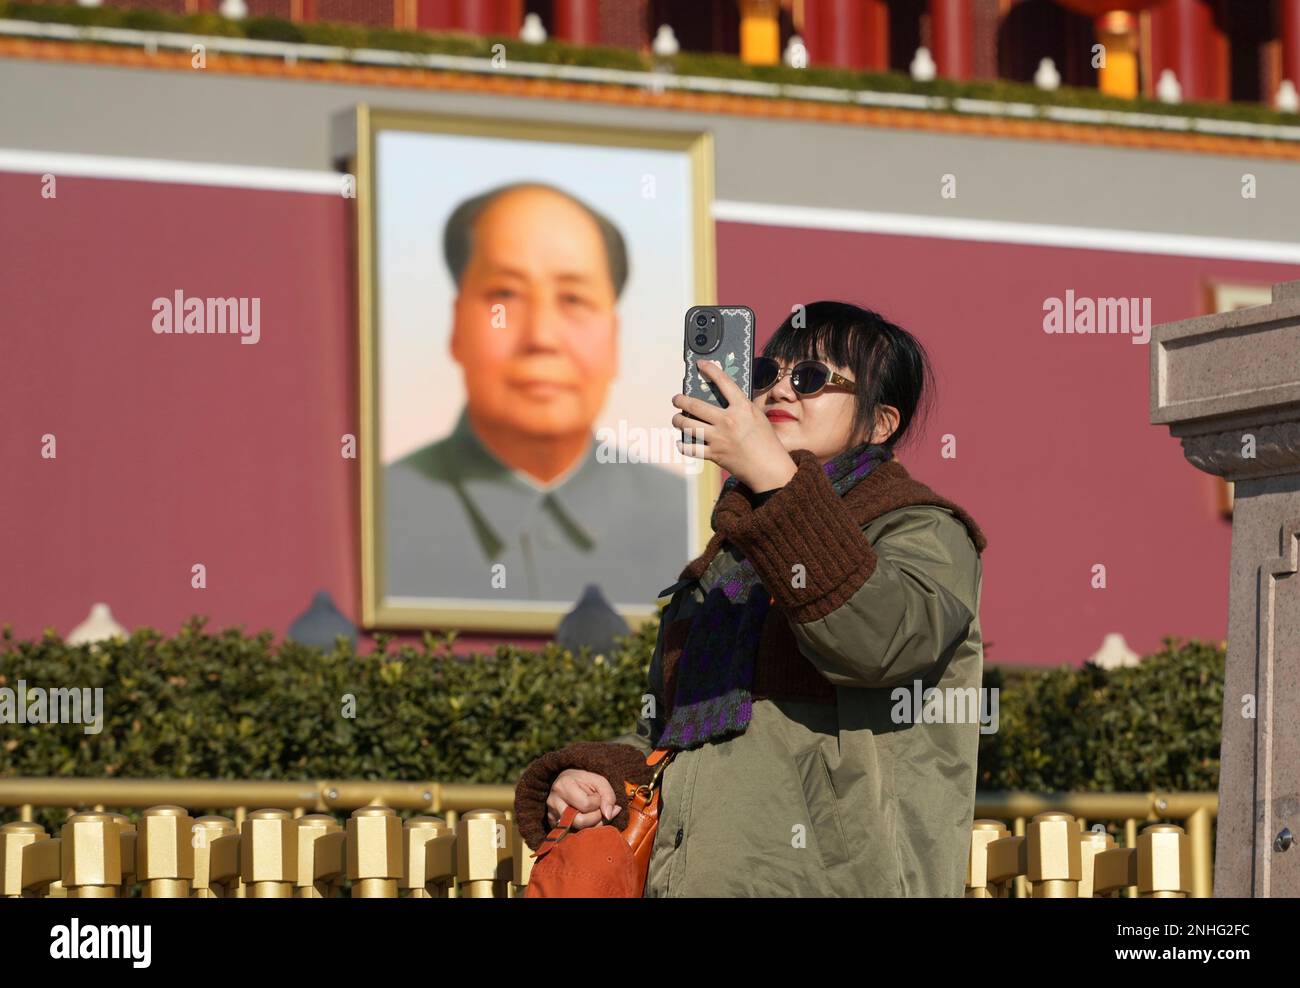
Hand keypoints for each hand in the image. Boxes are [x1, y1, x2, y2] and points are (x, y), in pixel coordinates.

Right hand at [546, 768, 621, 830]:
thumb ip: (608, 796)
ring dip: (592, 824)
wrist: (566, 782)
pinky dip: (585, 830)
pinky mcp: (552, 825)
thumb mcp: (599, 781)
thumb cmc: (583, 781)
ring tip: (594, 813)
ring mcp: (551, 815)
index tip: (597, 795)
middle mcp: (553, 802)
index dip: (598, 802)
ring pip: (577, 831)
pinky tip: (587, 819)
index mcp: (563, 786)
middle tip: (599, 809)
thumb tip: (609, 815)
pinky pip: (573, 834)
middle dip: (596, 817)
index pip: (586, 805)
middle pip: (580, 821)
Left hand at [673, 359, 797, 491]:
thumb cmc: (767, 441)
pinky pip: (691, 449)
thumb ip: (740, 406)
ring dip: (678, 420)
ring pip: (688, 425)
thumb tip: (722, 398)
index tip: (701, 364)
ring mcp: (719, 438)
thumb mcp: (757, 416)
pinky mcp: (715, 455)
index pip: (724, 382)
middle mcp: (728, 421)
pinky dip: (683, 445)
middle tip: (676, 398)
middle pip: (695, 405)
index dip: (710, 370)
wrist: (769, 468)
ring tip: (677, 418)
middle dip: (680, 400)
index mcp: (742, 408)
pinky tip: (680, 442)